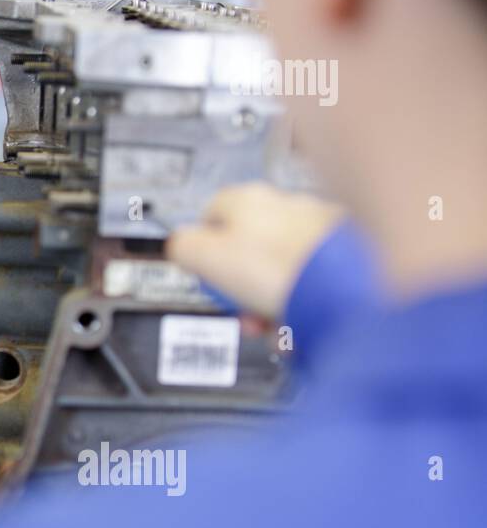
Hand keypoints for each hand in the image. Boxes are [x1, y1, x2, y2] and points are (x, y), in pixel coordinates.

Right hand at [165, 182, 344, 318]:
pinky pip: (312, 281)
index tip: (209, 278)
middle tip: (243, 313)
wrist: (346, 289)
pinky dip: (303, 305)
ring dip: (271, 303)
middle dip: (242, 289)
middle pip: (248, 250)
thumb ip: (181, 246)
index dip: (204, 252)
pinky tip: (300, 325)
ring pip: (281, 270)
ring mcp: (318, 229)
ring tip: (273, 328)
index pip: (209, 217)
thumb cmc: (279, 269)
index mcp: (246, 199)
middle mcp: (285, 205)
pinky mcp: (345, 255)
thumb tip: (181, 248)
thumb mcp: (203, 257)